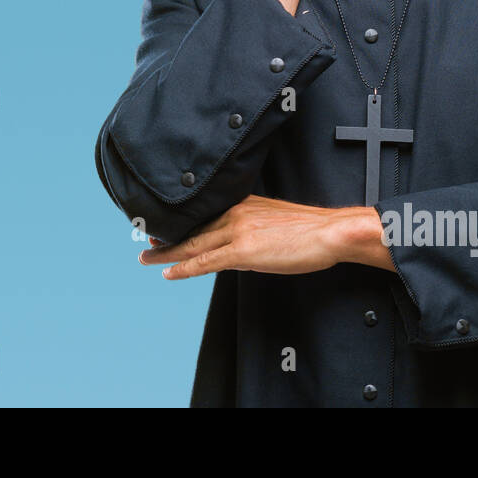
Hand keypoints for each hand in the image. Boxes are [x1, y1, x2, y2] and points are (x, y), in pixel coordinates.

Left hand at [140, 195, 388, 278]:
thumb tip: (241, 244)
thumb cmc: (311, 230)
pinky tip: (169, 273)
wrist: (330, 232)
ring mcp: (237, 231)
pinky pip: (206, 262)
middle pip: (193, 229)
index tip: (163, 229)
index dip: (182, 225)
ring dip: (167, 253)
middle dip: (167, 238)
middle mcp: (235, 213)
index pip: (205, 215)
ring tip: (147, 259)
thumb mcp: (275, 220)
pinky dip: (185, 268)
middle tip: (146, 244)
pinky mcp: (244, 251)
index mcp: (242, 204)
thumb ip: (253, 227)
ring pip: (193, 245)